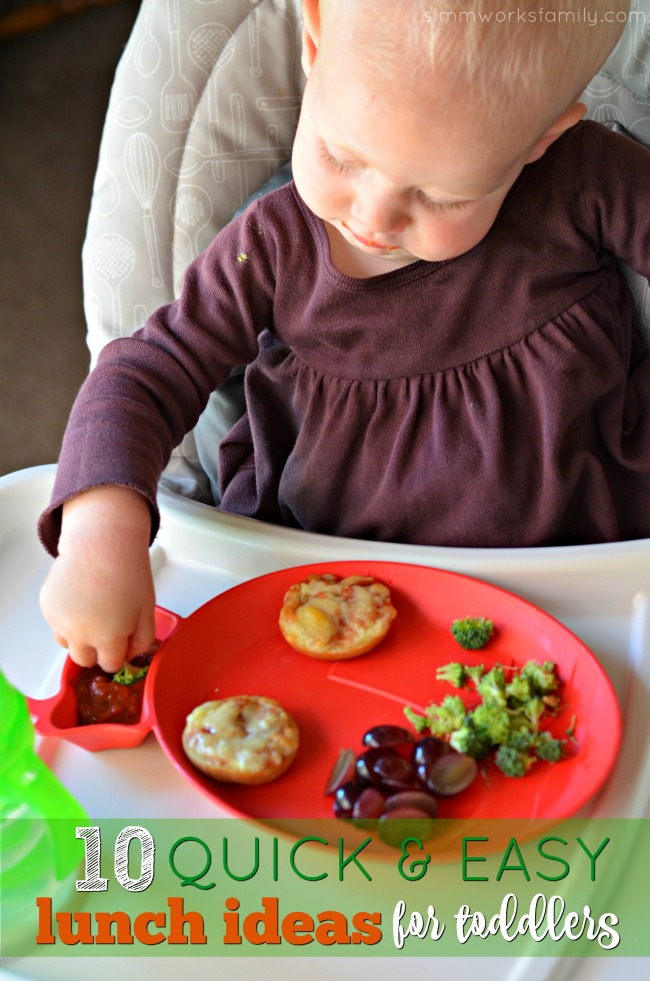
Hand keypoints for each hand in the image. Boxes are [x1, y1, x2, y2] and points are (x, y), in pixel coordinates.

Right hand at [39, 486, 155, 672]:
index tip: (121, 641)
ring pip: (67, 644)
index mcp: (108, 638)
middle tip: (107, 626)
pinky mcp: (47, 607)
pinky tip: (81, 597)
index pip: (110, 665)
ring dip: (79, 636)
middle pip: (85, 660)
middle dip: (97, 650)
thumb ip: (142, 641)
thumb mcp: (147, 610)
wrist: (102, 543)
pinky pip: (56, 624)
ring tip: (93, 609)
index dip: (117, 653)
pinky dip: (67, 618)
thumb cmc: (129, 574)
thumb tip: (128, 655)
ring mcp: (59, 621)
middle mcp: (79, 635)